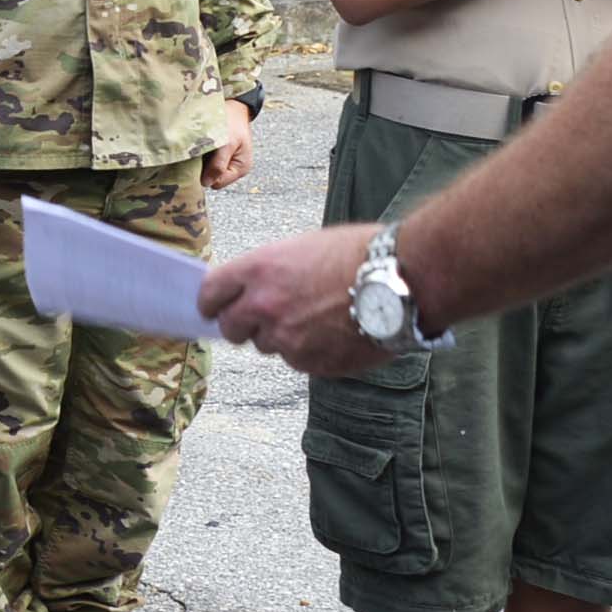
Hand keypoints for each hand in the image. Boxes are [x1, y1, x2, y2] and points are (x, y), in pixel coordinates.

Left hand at [200, 223, 389, 373]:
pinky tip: (335, 332)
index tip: (213, 308)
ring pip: (267, 346)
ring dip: (281, 337)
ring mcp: (287, 339)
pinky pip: (298, 361)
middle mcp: (265, 307)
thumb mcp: (302, 248)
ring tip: (316, 318)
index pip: (210, 294)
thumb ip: (270, 273)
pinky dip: (310, 352)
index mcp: (258, 270)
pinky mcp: (311, 363)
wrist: (401, 279)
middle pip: (231, 328)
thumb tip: (251, 291)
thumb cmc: (359, 253)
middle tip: (261, 319)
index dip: (211, 302)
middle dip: (242, 325)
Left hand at [203, 96, 255, 188]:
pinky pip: (204, 160)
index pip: (217, 183)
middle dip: (202, 168)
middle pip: (211, 177)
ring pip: (206, 169)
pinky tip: (198, 144)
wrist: (232, 102)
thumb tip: (206, 183)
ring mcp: (225, 160)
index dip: (206, 175)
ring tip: (198, 146)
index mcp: (240, 168)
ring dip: (200, 160)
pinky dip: (200, 154)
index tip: (197, 161)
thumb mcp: (227, 144)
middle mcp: (233, 167)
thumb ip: (218, 165)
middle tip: (196, 153)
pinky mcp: (217, 153)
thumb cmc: (232, 121)